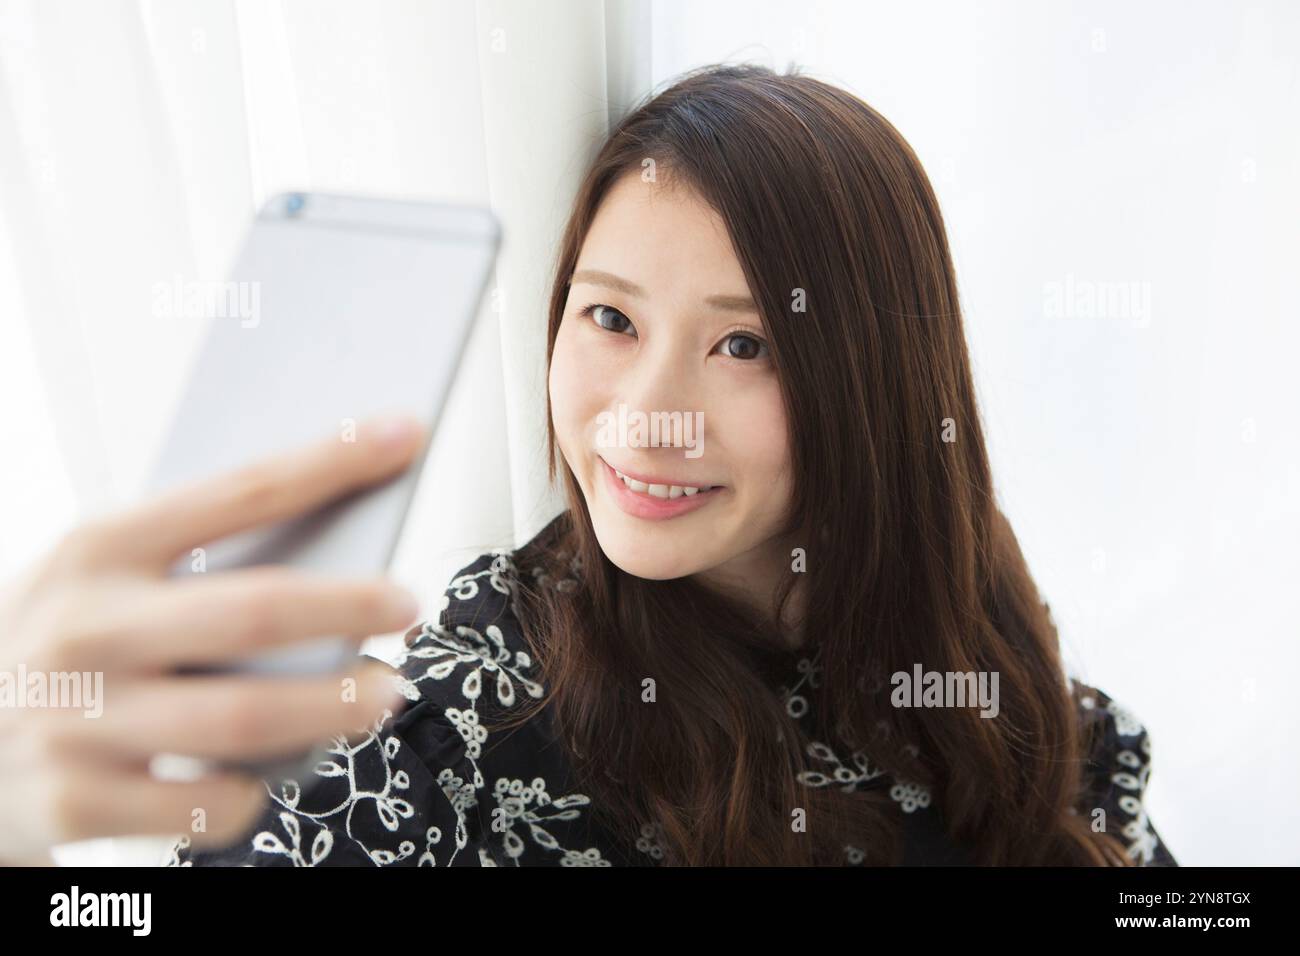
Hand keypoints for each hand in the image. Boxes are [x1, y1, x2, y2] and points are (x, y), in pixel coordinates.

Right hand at [0, 415, 426, 864]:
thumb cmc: (56, 648)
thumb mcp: (98, 582)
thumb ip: (193, 567)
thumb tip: (335, 559)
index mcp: (98, 550)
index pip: (238, 492)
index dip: (329, 461)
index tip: (402, 434)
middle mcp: (85, 627)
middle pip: (252, 611)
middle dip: (349, 605)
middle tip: (408, 603)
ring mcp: (77, 718)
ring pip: (243, 715)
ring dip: (333, 706)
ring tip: (385, 693)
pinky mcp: (74, 800)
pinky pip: (202, 803)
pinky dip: (251, 792)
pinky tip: (266, 777)